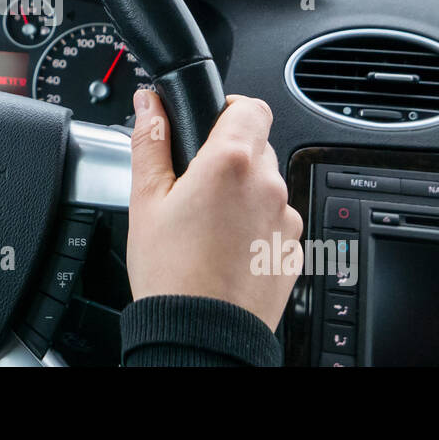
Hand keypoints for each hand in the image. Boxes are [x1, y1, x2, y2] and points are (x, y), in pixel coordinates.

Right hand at [127, 89, 302, 330]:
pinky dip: (254, 228)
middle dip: (228, 158)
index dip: (228, 110)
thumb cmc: (171, 273)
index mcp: (231, 162)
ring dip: (242, 194)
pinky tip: (224, 249)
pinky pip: (274, 223)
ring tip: (206, 227)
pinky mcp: (292, 249)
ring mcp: (285, 220)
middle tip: (193, 188)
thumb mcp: (145, 199)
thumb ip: (150, 141)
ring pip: (265, 187)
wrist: (200, 336)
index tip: (208, 126)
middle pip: (256, 147)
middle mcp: (268, 186)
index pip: (250, 106)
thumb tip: (149, 104)